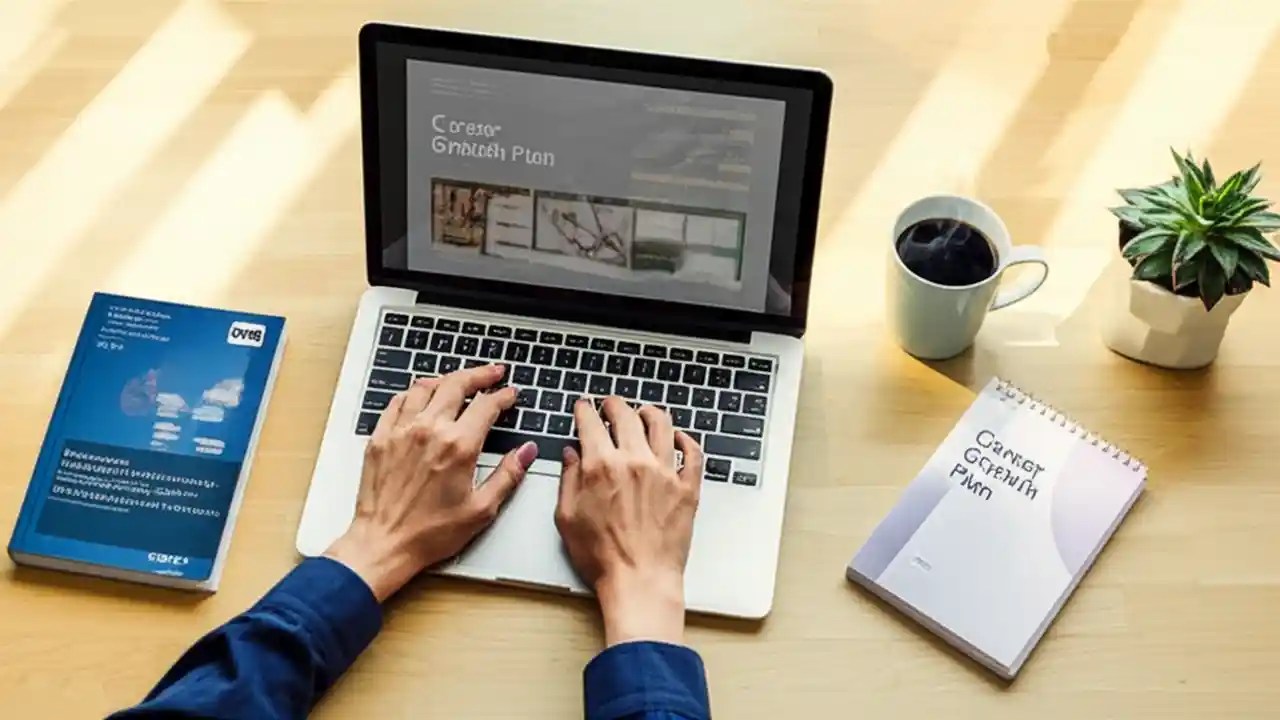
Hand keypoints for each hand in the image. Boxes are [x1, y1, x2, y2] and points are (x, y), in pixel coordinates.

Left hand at [325, 364, 537, 601]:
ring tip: (458, 380)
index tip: (510, 393)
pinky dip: (413, 393)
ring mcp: (402, 431)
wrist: (383, 544)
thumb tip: (526, 452)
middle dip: (479, 374)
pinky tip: (420, 396)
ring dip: (447, 379)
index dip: (503, 395)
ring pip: (425, 387)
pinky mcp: (381, 438)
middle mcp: (429, 431)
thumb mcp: (481, 509)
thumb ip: (508, 475)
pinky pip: (397, 402)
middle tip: (492, 373)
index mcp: (458, 446)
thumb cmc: (429, 533)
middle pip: (457, 384)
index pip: (487, 405)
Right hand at [555, 397, 703, 645]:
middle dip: (614, 404)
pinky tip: (678, 437)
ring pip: (661, 423)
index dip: (584, 409)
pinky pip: (692, 452)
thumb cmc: (602, 557)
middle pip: (626, 415)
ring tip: (643, 413)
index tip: (584, 407)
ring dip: (649, 412)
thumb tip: (570, 454)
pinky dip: (686, 439)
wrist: (639, 581)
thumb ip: (568, 479)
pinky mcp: (687, 487)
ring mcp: (664, 472)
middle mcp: (634, 461)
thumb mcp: (567, 517)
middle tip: (610, 405)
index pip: (590, 422)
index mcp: (601, 466)